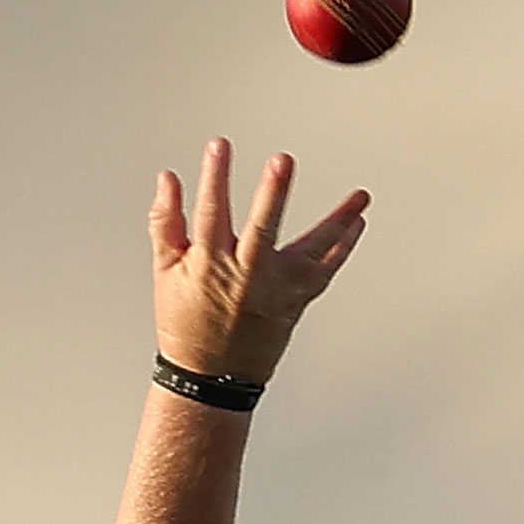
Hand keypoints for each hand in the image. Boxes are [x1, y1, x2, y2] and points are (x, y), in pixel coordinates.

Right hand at [150, 139, 366, 384]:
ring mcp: (276, 288)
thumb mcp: (164, 272)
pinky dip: (345, 246)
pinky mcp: (296, 300)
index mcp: (209, 264)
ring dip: (336, 221)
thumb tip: (168, 180)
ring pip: (310, 250)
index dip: (215, 178)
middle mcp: (246, 275)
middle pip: (261, 228)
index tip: (220, 147)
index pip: (211, 212)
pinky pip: (327, 270)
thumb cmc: (186, 324)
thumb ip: (166, 222)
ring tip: (359, 198)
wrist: (211, 377)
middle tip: (282, 162)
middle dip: (271, 195)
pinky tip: (357, 221)